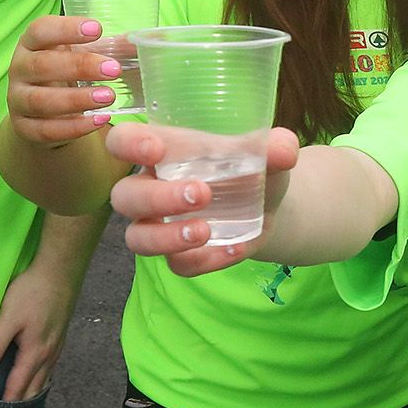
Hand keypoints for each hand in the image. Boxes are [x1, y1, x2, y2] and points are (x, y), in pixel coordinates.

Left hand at [0, 253, 87, 400]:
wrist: (60, 271)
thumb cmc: (32, 292)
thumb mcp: (7, 318)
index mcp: (34, 353)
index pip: (19, 385)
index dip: (7, 401)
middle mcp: (49, 354)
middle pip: (35, 386)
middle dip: (22, 401)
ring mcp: (57, 345)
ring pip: (45, 377)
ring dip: (33, 390)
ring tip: (22, 402)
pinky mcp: (59, 336)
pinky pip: (50, 365)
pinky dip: (41, 377)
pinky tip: (37, 375)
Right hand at [6, 15, 121, 145]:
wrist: (41, 114)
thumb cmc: (64, 75)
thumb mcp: (78, 56)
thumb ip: (104, 49)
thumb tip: (138, 42)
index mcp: (31, 44)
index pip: (40, 30)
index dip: (66, 29)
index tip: (97, 29)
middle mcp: (19, 69)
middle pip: (41, 65)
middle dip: (80, 66)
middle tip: (114, 69)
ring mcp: (17, 100)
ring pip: (41, 101)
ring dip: (77, 99)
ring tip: (109, 97)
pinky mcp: (24, 128)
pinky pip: (46, 130)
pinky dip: (74, 127)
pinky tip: (99, 120)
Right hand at [105, 120, 300, 275]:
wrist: (268, 205)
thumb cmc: (251, 166)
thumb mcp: (265, 153)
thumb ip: (274, 147)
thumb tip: (285, 148)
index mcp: (161, 151)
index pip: (123, 142)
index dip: (129, 145)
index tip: (156, 149)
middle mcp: (150, 188)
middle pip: (125, 196)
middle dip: (157, 197)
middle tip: (202, 194)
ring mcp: (160, 225)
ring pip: (138, 238)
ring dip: (166, 237)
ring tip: (204, 231)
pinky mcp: (180, 255)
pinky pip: (178, 265)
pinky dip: (205, 261)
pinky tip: (235, 250)